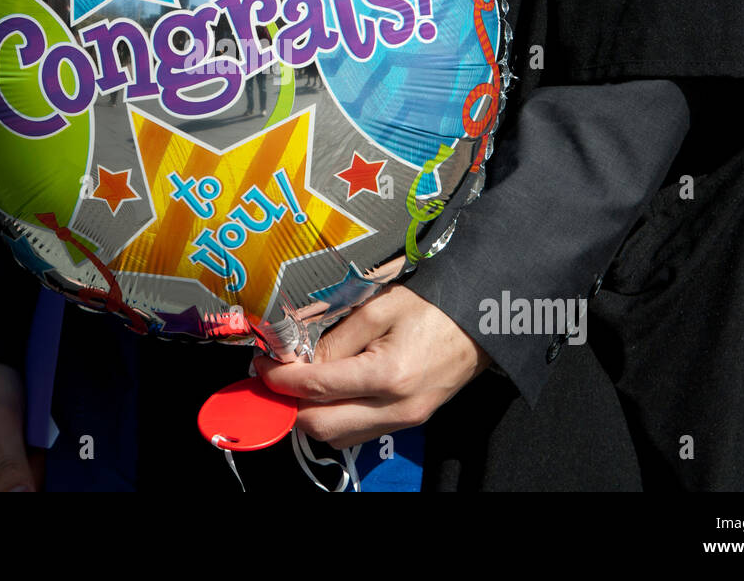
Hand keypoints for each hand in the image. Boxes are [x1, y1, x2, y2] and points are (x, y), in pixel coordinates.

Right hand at [0, 362, 43, 490]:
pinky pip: (20, 461)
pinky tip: (36, 432)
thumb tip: (23, 498)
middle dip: (31, 474)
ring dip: (35, 461)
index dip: (20, 494)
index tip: (36, 474)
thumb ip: (11, 466)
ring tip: (34, 432)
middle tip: (36, 445)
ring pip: (20, 478)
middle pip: (10, 492)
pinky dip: (33, 450)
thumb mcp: (0, 421)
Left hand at [254, 282, 489, 449]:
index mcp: (386, 375)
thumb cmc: (433, 307)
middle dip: (289, 405)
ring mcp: (404, 420)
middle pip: (320, 426)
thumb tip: (302, 362)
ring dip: (311, 415)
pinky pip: (359, 433)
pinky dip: (335, 418)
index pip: (316, 387)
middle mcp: (395, 408)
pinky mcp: (409, 422)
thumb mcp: (379, 307)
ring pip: (337, 437)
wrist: (481, 323)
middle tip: (275, 378)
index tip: (262, 365)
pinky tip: (329, 391)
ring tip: (301, 383)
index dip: (280, 379)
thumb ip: (336, 338)